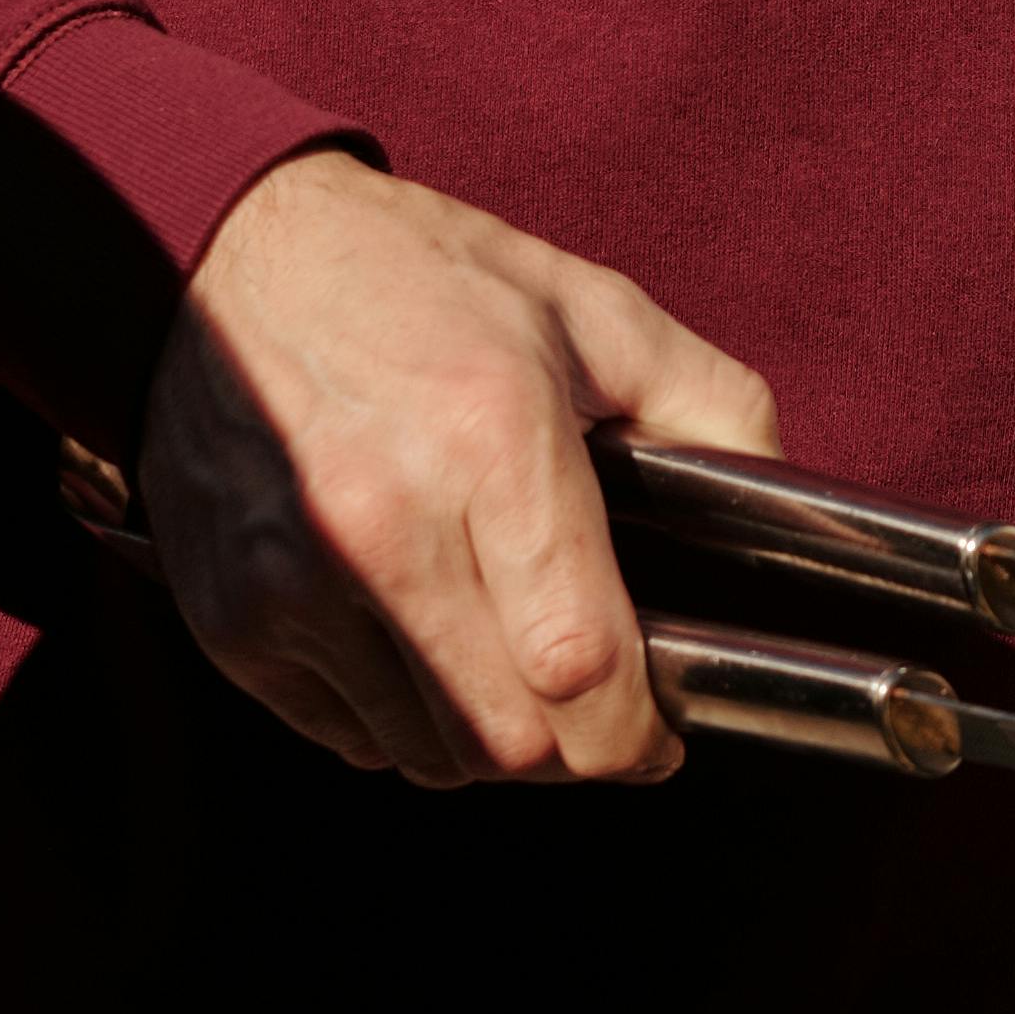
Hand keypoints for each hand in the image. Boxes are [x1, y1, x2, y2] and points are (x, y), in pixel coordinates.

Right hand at [131, 152, 774, 789]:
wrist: (228, 256)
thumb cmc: (427, 282)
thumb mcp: (594, 309)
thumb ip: (714, 408)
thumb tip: (786, 506)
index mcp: (492, 439)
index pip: (578, 664)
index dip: (637, 732)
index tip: (658, 732)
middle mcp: (382, 522)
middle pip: (511, 742)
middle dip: (571, 744)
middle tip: (586, 693)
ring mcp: (293, 580)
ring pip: (431, 757)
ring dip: (484, 737)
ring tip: (495, 646)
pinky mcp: (232, 619)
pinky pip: (348, 738)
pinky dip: (398, 720)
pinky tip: (413, 635)